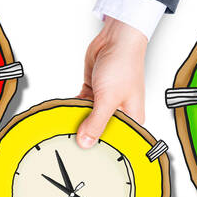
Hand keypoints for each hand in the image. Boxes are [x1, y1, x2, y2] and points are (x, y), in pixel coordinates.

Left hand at [76, 17, 146, 147]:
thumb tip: (85, 143)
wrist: (116, 38)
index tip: (87, 158)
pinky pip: (81, 106)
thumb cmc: (124, 64)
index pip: (116, 141)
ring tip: (65, 131)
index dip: (102, 150)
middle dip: (87, 136)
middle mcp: (120, 113)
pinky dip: (74, 108)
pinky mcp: (94, 93)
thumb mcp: (108, 99)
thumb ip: (96, 123)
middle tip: (71, 145)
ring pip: (89, 119)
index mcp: (132, 118)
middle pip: (101, 131)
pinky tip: (66, 114)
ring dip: (78, 121)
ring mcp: (106, 103)